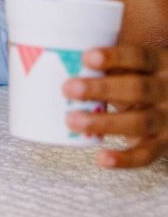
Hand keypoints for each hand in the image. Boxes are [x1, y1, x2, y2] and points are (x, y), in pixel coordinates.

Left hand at [64, 45, 167, 167]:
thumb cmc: (143, 79)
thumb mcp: (137, 66)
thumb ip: (111, 65)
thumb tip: (59, 62)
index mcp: (159, 64)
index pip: (139, 57)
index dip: (114, 57)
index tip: (86, 57)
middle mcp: (167, 90)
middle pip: (138, 89)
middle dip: (102, 89)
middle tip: (68, 89)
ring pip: (140, 122)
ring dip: (105, 123)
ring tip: (73, 121)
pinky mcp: (165, 143)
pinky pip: (147, 154)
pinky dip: (125, 159)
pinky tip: (102, 158)